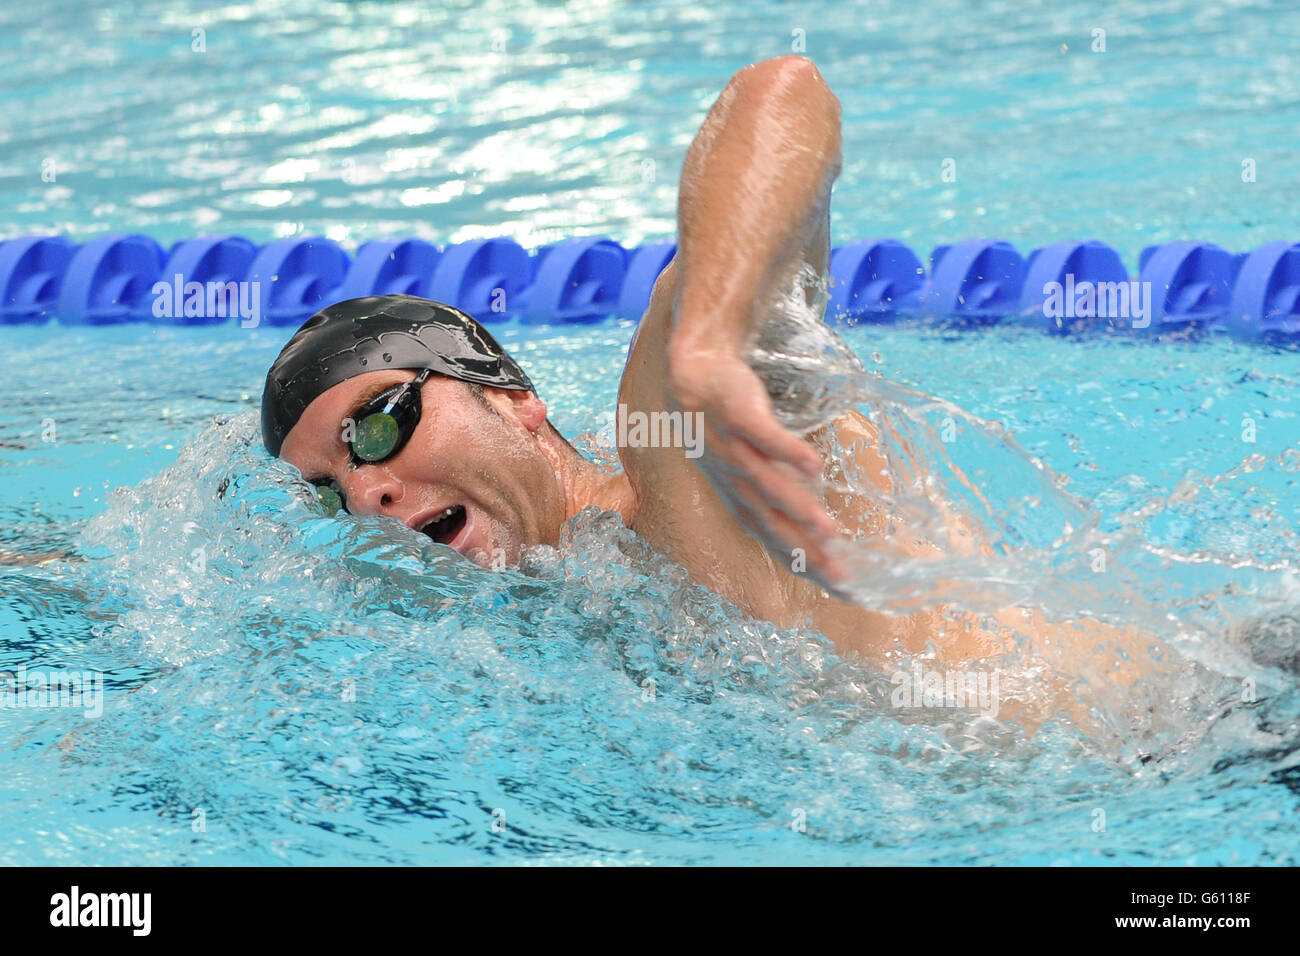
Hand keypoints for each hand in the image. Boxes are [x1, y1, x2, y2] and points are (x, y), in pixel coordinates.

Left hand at [666, 339, 848, 590]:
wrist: (692, 377)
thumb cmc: (725, 428)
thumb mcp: (746, 468)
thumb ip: (777, 493)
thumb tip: (811, 519)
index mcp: (739, 498)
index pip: (773, 540)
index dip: (803, 565)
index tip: (841, 589)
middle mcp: (735, 482)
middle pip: (772, 524)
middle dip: (805, 553)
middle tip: (840, 577)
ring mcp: (735, 449)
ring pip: (768, 486)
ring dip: (798, 509)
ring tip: (829, 532)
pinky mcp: (739, 416)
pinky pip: (764, 436)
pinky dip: (788, 452)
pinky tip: (816, 466)